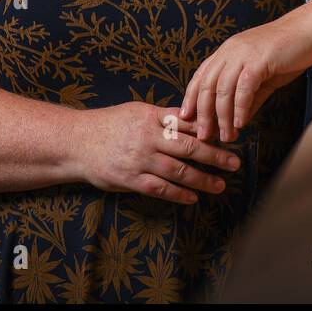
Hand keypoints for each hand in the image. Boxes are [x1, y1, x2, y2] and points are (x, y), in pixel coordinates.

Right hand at [77, 102, 241, 205]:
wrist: (77, 141)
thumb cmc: (109, 125)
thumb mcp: (136, 112)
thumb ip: (163, 117)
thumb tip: (193, 119)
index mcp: (151, 117)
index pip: (187, 123)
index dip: (210, 130)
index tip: (229, 136)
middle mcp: (148, 137)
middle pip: (190, 146)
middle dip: (215, 155)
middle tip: (234, 162)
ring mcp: (139, 159)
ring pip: (179, 170)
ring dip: (202, 179)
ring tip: (220, 184)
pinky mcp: (130, 179)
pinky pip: (160, 188)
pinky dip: (179, 194)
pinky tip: (193, 198)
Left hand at [178, 9, 311, 143]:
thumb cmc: (289, 50)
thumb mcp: (263, 75)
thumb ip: (249, 96)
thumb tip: (240, 118)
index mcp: (228, 51)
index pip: (201, 76)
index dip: (191, 98)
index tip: (186, 117)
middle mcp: (231, 51)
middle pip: (207, 85)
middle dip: (203, 113)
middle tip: (204, 134)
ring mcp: (243, 54)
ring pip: (223, 89)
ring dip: (223, 117)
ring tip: (226, 136)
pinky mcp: (259, 60)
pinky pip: (244, 88)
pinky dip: (240, 108)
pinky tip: (241, 123)